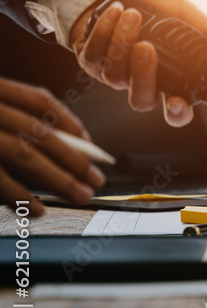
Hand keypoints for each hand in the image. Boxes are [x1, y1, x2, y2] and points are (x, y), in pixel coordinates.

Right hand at [0, 78, 106, 215]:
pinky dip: (21, 196)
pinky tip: (39, 208)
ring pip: (26, 155)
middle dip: (75, 158)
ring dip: (59, 178)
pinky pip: (0, 179)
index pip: (38, 99)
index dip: (67, 121)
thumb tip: (59, 143)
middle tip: (96, 179)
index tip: (89, 143)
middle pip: (41, 132)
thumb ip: (11, 116)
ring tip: (81, 195)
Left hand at [69, 0, 206, 126]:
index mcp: (171, 78)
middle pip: (141, 99)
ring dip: (122, 42)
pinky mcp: (91, 61)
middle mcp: (143, 81)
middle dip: (142, 75)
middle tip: (146, 47)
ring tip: (132, 14)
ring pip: (115, 75)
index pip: (176, 109)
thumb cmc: (158, 4)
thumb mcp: (188, 16)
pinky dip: (103, 33)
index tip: (177, 103)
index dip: (177, 113)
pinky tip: (114, 13)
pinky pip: (93, 57)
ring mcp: (115, 74)